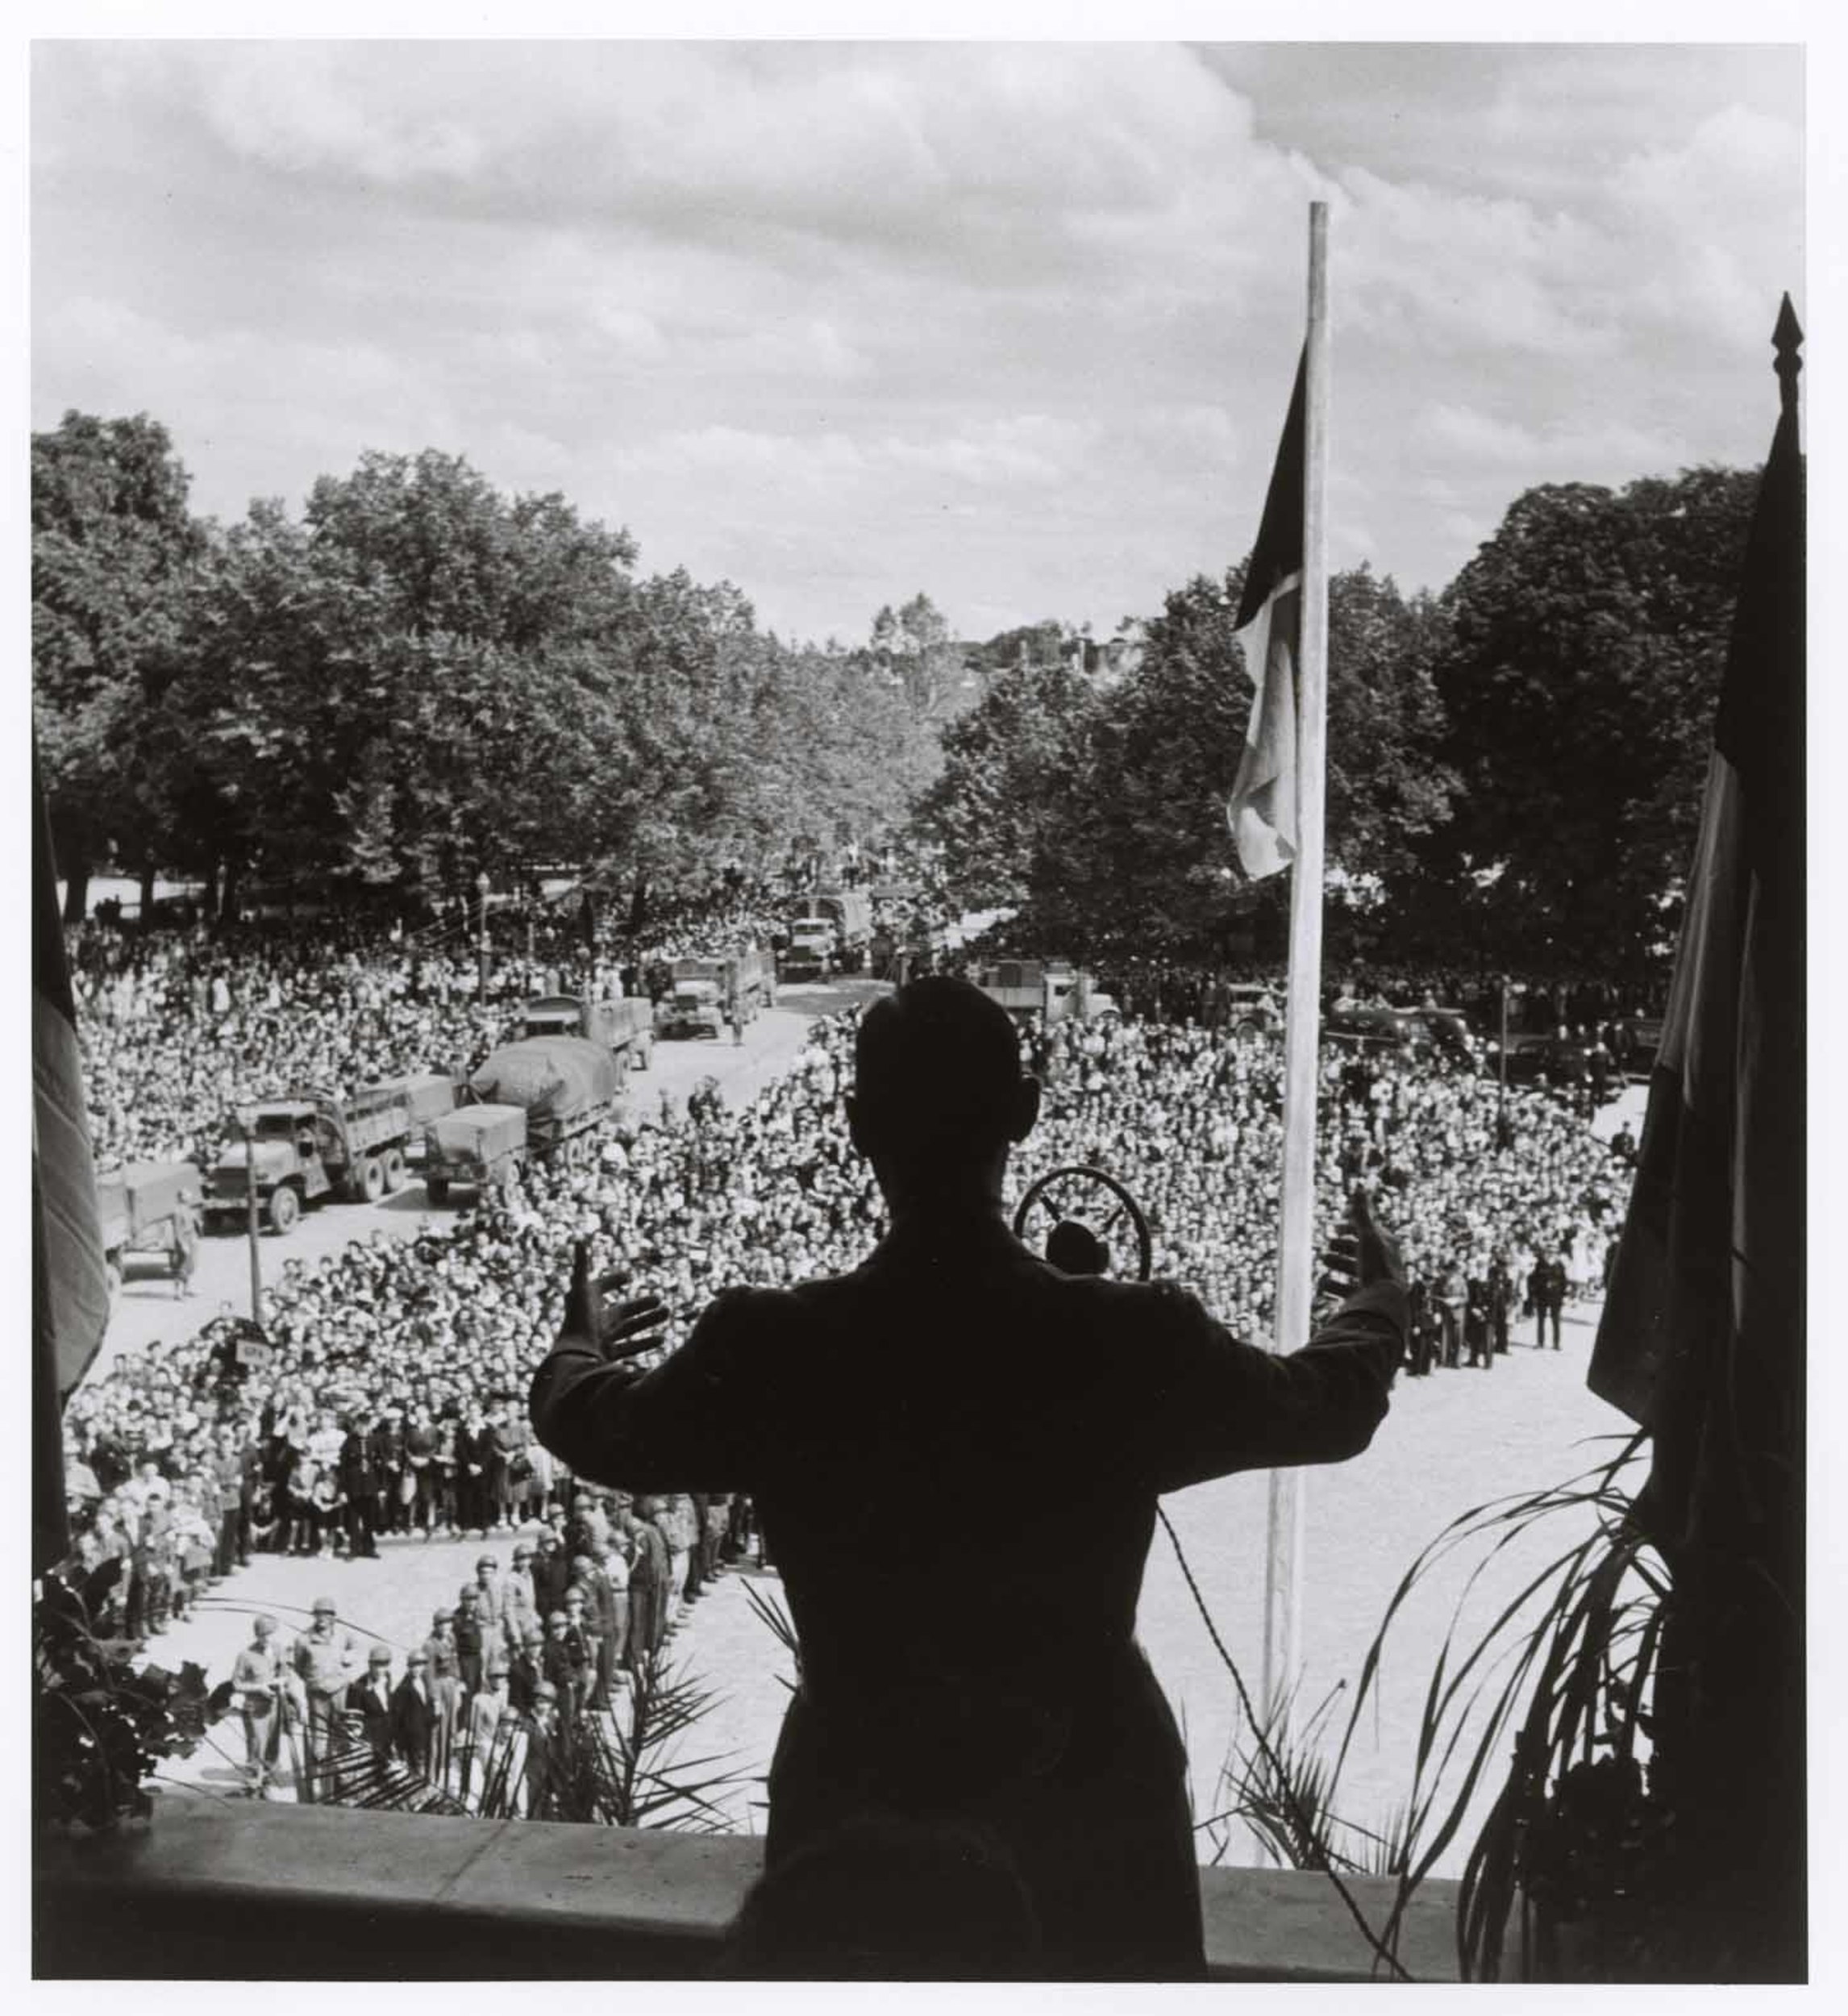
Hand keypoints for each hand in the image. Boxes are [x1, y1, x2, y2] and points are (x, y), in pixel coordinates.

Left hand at [564, 1238, 671, 1362]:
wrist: (575, 1356)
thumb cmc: (579, 1320)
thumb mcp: (581, 1289)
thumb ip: (581, 1265)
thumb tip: (579, 1239)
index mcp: (588, 1305)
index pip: (600, 1289)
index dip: (612, 1281)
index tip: (628, 1276)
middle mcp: (595, 1322)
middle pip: (622, 1311)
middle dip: (640, 1305)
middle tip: (659, 1299)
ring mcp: (602, 1340)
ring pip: (630, 1329)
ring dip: (649, 1321)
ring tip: (668, 1313)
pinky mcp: (609, 1356)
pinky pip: (630, 1349)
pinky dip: (646, 1343)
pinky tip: (661, 1338)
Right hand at [1324, 1187, 1405, 1294]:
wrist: (1384, 1302)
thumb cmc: (1378, 1266)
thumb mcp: (1368, 1235)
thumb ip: (1361, 1213)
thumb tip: (1360, 1186)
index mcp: (1386, 1244)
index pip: (1366, 1231)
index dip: (1349, 1228)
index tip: (1334, 1228)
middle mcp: (1383, 1262)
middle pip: (1358, 1251)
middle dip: (1341, 1247)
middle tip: (1327, 1247)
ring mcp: (1375, 1281)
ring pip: (1353, 1270)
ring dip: (1337, 1264)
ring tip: (1323, 1262)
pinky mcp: (1366, 1298)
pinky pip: (1348, 1291)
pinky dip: (1334, 1286)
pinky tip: (1323, 1283)